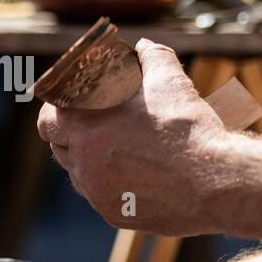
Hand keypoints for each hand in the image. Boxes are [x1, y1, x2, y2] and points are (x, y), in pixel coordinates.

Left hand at [36, 40, 234, 235]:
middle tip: (91, 126)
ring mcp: (97, 193)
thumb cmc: (187, 129)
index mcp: (84, 127)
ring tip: (114, 148)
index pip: (47, 120)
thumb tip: (144, 47)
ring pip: (80, 175)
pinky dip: (110, 185)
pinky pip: (101, 198)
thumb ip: (151, 56)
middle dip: (71, 136)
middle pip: (60, 148)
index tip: (68, 108)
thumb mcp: (169, 80)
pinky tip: (132, 175)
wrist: (214, 181)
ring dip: (89, 161)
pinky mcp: (114, 215)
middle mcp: (82, 163)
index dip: (55, 112)